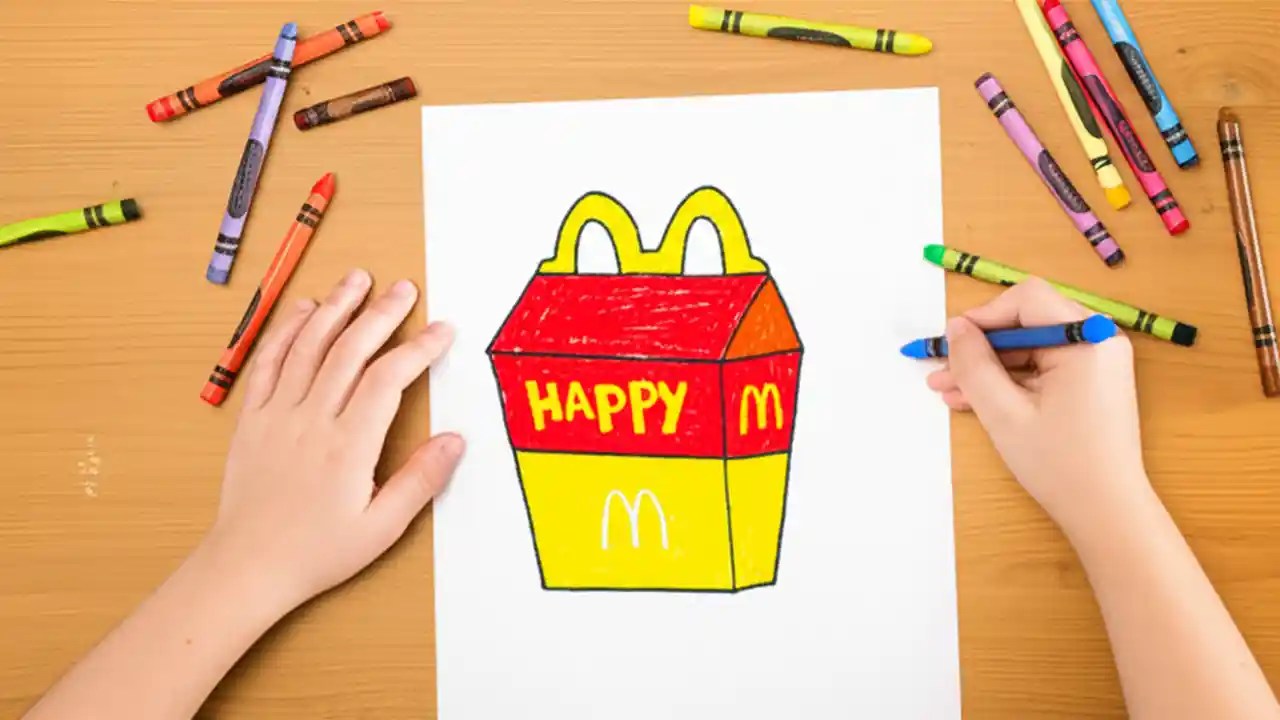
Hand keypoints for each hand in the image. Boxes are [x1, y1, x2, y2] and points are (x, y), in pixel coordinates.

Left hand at [205, 269, 463, 610]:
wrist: (247, 567)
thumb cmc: (316, 553)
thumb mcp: (381, 528)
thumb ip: (419, 481)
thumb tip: (454, 441)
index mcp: (348, 447)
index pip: (388, 379)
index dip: (418, 349)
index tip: (442, 331)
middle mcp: (311, 421)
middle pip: (349, 350)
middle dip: (381, 314)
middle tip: (404, 289)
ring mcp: (277, 415)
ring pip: (308, 346)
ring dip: (335, 308)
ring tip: (357, 279)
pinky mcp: (251, 419)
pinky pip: (268, 363)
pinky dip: (286, 331)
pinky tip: (305, 311)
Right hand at [925, 279, 1147, 533]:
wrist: (1107, 511)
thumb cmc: (1061, 464)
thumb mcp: (1004, 412)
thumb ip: (975, 364)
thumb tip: (956, 328)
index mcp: (1087, 339)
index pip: (1027, 300)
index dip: (983, 316)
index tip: (951, 343)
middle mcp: (1098, 341)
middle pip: (1027, 322)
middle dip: (981, 346)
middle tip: (941, 368)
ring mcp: (1097, 363)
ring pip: (1030, 348)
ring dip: (989, 367)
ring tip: (947, 389)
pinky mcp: (1090, 383)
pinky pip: (1042, 368)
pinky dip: (1010, 380)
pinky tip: (973, 398)